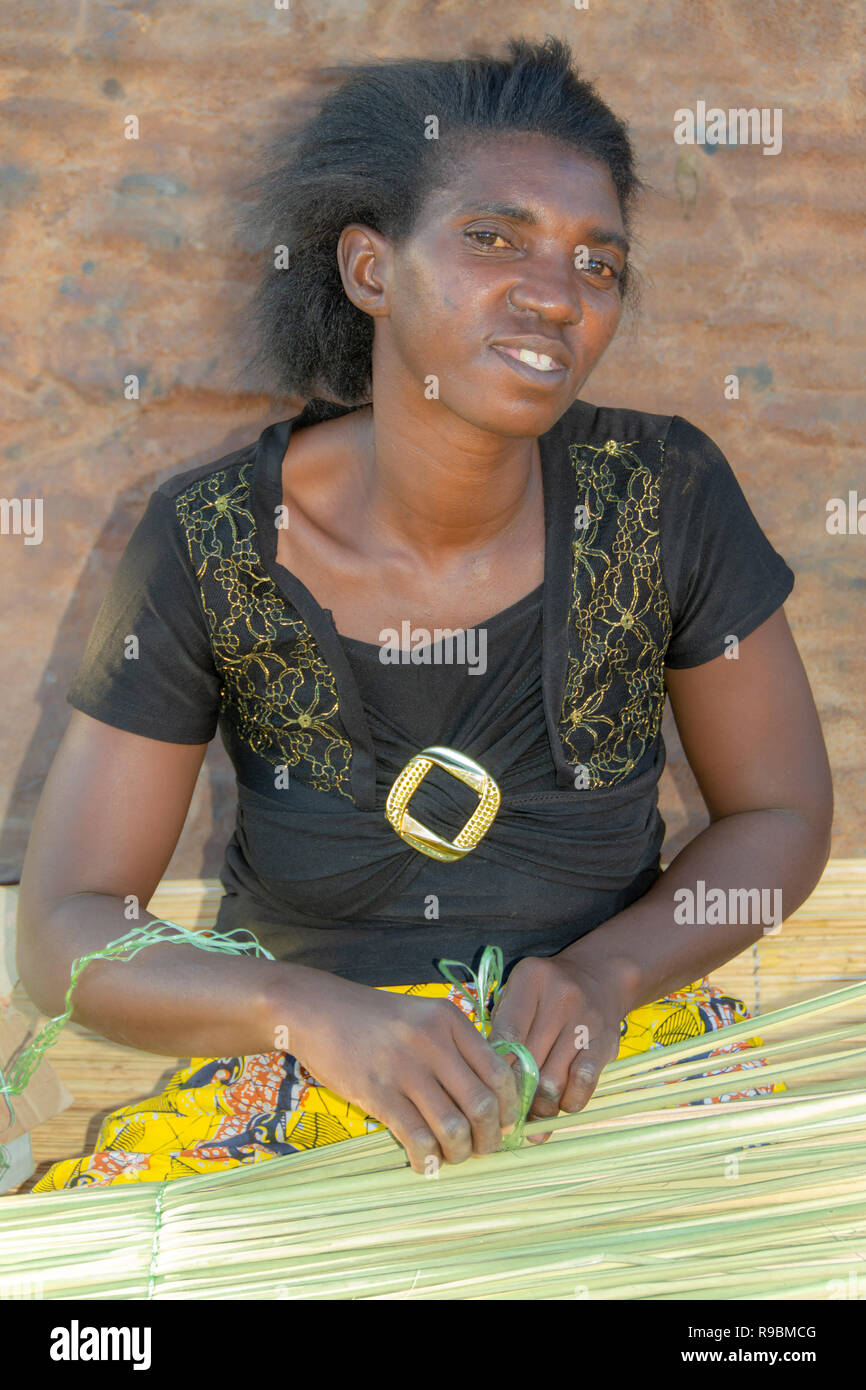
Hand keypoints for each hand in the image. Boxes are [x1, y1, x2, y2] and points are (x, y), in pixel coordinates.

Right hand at [274, 969, 520, 1173]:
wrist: (316, 1010)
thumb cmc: (372, 1019)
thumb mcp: (421, 1017)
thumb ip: (454, 1046)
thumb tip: (488, 1095)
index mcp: (449, 1021)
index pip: (499, 1071)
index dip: (511, 1107)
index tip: (507, 1126)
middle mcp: (433, 1041)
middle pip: (482, 1104)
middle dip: (490, 1138)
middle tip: (483, 1149)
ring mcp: (405, 1067)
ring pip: (453, 1126)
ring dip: (460, 1152)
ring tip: (453, 1156)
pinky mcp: (378, 1091)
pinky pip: (416, 1137)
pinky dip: (428, 1160)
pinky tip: (425, 1163)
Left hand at [488, 953, 629, 1140]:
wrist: (600, 977)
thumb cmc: (547, 993)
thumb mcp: (520, 992)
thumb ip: (504, 1026)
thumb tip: (490, 1077)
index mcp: (531, 979)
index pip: (507, 1033)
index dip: (496, 1069)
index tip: (489, 1092)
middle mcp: (561, 997)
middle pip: (529, 1061)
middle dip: (515, 1095)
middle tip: (505, 1117)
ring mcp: (585, 1021)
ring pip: (554, 1079)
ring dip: (540, 1107)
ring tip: (530, 1120)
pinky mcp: (605, 1043)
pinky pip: (583, 1082)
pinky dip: (569, 1102)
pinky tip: (560, 1106)